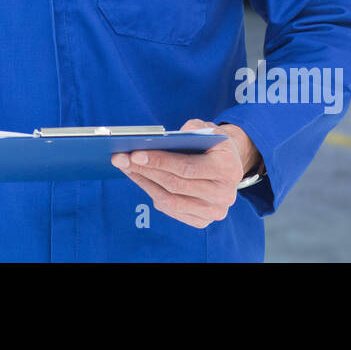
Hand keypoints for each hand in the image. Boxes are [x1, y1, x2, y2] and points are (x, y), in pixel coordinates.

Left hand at [111, 119, 259, 228]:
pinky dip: (153, 194)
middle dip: (145, 171)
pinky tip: (140, 179)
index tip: (135, 154)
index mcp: (229, 169)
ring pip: (170, 201)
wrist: (228, 163)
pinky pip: (172, 210)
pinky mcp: (203, 221)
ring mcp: (214, 211)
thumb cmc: (211, 143)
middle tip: (121, 159)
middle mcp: (225, 194)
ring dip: (144, 183)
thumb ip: (189, 130)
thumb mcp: (206, 128)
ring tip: (126, 168)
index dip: (159, 162)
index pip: (187, 168)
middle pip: (175, 185)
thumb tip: (157, 140)